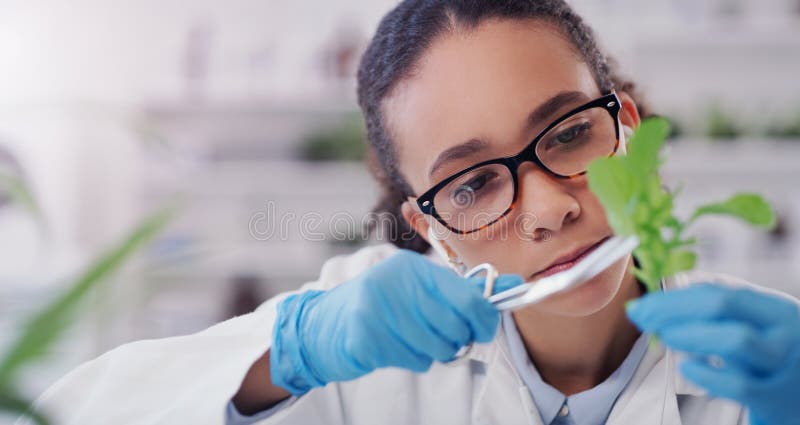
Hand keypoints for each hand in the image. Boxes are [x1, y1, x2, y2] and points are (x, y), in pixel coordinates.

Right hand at [270, 249, 522, 394]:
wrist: (322, 325)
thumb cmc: (380, 307)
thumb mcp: (417, 289)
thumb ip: (463, 290)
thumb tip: (515, 285)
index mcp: (412, 267)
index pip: (467, 298)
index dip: (484, 319)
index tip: (483, 329)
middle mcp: (394, 282)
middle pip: (455, 327)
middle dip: (457, 340)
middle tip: (445, 338)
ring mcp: (377, 309)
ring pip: (437, 347)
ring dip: (433, 351)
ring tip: (413, 340)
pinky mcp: (366, 337)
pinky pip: (414, 360)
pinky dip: (412, 360)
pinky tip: (394, 347)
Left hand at [626, 284, 799, 424]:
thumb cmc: (770, 364)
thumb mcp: (755, 329)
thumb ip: (719, 312)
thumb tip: (662, 301)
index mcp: (775, 309)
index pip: (718, 290)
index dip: (674, 296)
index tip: (643, 305)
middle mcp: (784, 331)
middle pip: (722, 305)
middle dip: (673, 308)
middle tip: (644, 318)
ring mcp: (783, 365)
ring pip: (735, 339)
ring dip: (689, 334)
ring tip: (665, 337)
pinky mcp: (777, 400)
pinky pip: (739, 384)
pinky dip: (707, 374)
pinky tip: (687, 368)